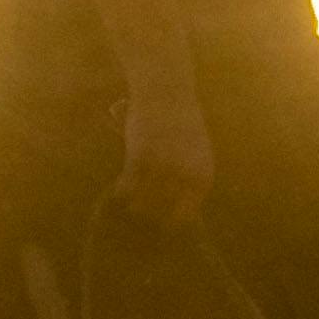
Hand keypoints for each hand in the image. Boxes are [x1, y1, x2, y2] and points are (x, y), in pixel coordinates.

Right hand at [116, 102, 214, 229]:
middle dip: (146, 220)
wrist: (167, 92)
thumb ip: (190, 179)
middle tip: (134, 220)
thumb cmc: (181, 124)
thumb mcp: (197, 155)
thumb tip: (180, 210)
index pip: (184, 218)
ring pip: (141, 206)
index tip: (154, 226)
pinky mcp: (140, 157)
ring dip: (130, 209)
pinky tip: (116, 191)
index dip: (167, 224)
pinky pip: (126, 188)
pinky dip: (119, 194)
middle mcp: (185, 176)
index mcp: (202, 178)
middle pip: (161, 215)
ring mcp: (162, 168)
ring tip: (123, 208)